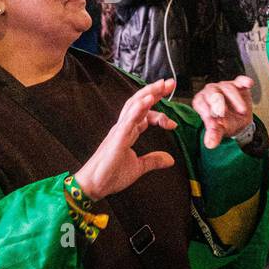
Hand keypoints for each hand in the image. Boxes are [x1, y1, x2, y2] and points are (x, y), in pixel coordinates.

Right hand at [75, 78, 178, 200]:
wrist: (95, 185)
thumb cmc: (111, 175)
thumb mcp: (138, 167)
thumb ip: (153, 160)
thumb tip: (170, 159)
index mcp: (128, 132)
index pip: (145, 115)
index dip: (160, 114)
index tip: (174, 123)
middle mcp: (123, 127)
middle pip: (140, 102)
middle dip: (155, 91)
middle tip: (170, 83)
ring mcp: (119, 130)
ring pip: (133, 105)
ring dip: (148, 93)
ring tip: (161, 85)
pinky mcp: (117, 138)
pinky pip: (128, 120)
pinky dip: (138, 108)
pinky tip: (148, 100)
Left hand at [192, 76, 253, 149]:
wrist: (240, 121)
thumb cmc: (226, 123)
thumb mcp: (219, 130)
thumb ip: (214, 134)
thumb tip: (210, 143)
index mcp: (202, 101)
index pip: (200, 102)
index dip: (205, 110)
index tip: (212, 120)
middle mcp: (211, 92)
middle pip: (212, 91)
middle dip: (217, 101)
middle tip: (223, 112)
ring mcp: (224, 87)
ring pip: (227, 87)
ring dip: (235, 98)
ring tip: (242, 110)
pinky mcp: (238, 85)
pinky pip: (240, 80)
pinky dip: (244, 81)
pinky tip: (248, 84)